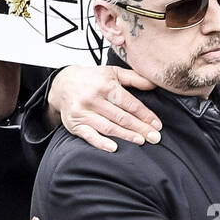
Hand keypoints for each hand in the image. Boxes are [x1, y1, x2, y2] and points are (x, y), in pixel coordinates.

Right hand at [45, 65, 161, 151]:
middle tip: (155, 137)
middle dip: (140, 128)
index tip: (157, 125)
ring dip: (126, 136)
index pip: (130, 103)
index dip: (145, 115)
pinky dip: (101, 143)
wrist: (62, 84)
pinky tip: (114, 148)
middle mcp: (93, 98)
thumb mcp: (112, 72)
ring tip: (141, 141)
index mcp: (105, 85)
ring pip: (108, 127)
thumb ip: (134, 78)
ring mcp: (83, 112)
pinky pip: (89, 135)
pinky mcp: (75, 124)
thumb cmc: (92, 79)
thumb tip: (155, 83)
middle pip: (121, 117)